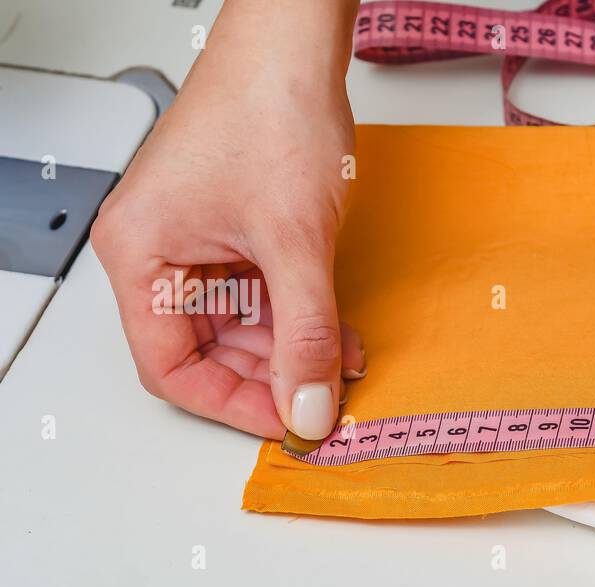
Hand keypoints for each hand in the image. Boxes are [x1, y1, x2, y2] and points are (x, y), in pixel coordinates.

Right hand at [92, 0, 363, 439]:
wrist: (296, 46)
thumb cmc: (269, 111)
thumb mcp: (295, 242)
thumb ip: (305, 333)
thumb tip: (308, 407)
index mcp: (141, 254)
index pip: (170, 367)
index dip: (230, 404)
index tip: (286, 422)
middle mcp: (160, 251)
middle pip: (208, 351)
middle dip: (273, 377)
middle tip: (325, 399)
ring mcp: (199, 241)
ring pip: (241, 328)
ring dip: (295, 350)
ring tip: (344, 362)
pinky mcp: (236, 230)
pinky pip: (262, 295)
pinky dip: (301, 318)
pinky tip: (341, 333)